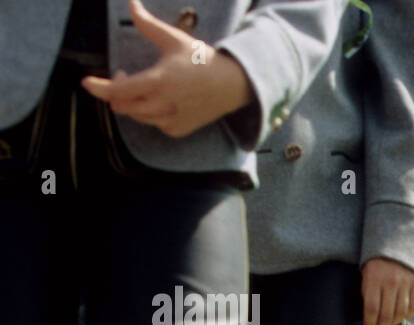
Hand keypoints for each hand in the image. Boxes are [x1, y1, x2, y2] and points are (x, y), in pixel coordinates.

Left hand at [82, 0, 252, 137]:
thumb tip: (131, 3)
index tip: (86, 82)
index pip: (117, 90)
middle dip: (116, 91)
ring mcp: (171, 119)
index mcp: (158, 81)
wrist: (233, 85)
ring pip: (137, 116)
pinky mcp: (179, 129)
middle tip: (124, 75)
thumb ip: (147, 24)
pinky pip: (153, 124)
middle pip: (122, 106)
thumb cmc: (202, 60)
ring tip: (142, 87)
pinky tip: (160, 101)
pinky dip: (149, 114)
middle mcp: (162, 104)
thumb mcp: (174, 39)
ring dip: (132, 102)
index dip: (98, 87)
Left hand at [361, 258, 413, 324]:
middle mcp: (391, 283)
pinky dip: (407, 315)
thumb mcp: (366, 273)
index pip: (371, 309)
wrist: (398, 242)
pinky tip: (401, 315)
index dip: (369, 324)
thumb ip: (367, 292)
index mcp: (374, 279)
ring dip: (394, 322)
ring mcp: (405, 284)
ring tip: (389, 322)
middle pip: (386, 314)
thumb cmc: (377, 261)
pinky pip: (413, 306)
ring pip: (401, 313)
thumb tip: (369, 314)